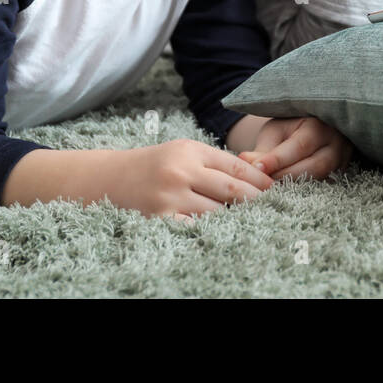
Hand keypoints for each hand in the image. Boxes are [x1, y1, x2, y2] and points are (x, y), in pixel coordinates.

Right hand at [106, 139, 274, 221]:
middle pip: (231, 189)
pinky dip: (210, 231)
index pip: (235, 165)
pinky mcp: (159, 219)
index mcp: (190, 150)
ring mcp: (169, 197)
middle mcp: (181, 171)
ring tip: (250, 220)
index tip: (274, 189)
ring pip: (216, 212)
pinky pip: (194, 229)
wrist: (108, 178)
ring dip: (234, 217)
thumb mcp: (183, 151)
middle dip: (254, 200)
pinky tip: (223, 232)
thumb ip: (214, 161)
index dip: (259, 179)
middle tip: (273, 206)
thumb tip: (255, 177)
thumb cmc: (153, 165)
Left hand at [236, 117, 353, 182]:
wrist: (308, 130)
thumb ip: (263, 149)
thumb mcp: (274, 132)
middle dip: (287, 177)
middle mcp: (336, 141)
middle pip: (316, 165)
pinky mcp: (342, 173)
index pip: (300, 145)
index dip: (278, 159)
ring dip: (297, 187)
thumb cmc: (288, 129)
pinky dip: (307, 192)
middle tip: (263, 184)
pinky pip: (327, 186)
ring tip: (273, 190)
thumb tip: (245, 161)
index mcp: (318, 125)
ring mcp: (343, 159)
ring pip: (324, 178)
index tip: (256, 168)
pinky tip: (289, 196)